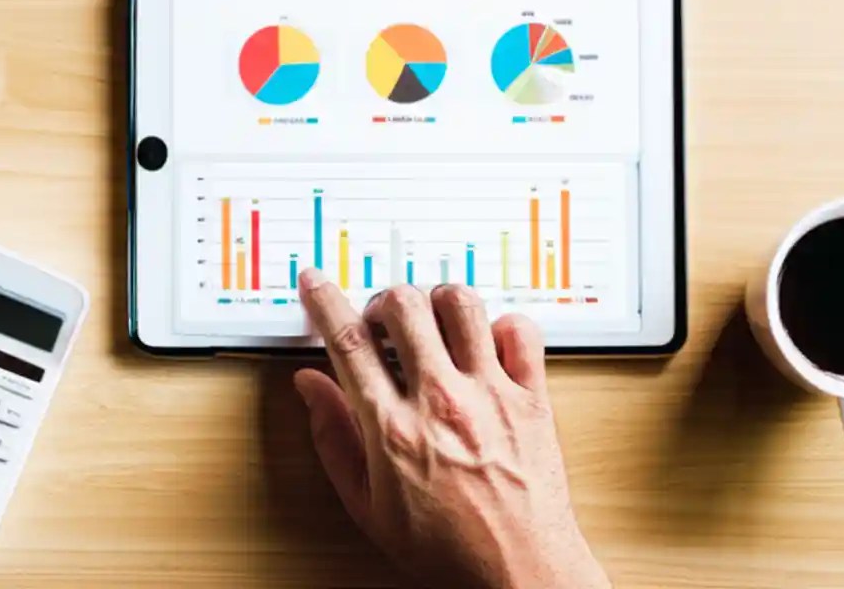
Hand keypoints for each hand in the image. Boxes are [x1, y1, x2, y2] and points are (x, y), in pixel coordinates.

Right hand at [294, 270, 610, 588]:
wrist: (520, 574)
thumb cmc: (447, 552)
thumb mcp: (368, 506)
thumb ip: (334, 439)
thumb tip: (311, 388)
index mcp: (392, 429)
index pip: (347, 341)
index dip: (324, 301)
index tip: (315, 283)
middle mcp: (441, 401)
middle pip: (402, 306)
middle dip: (382, 300)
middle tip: (381, 319)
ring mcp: (491, 394)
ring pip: (461, 303)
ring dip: (436, 301)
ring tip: (431, 322)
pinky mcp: (533, 397)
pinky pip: (520, 330)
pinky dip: (500, 325)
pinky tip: (485, 345)